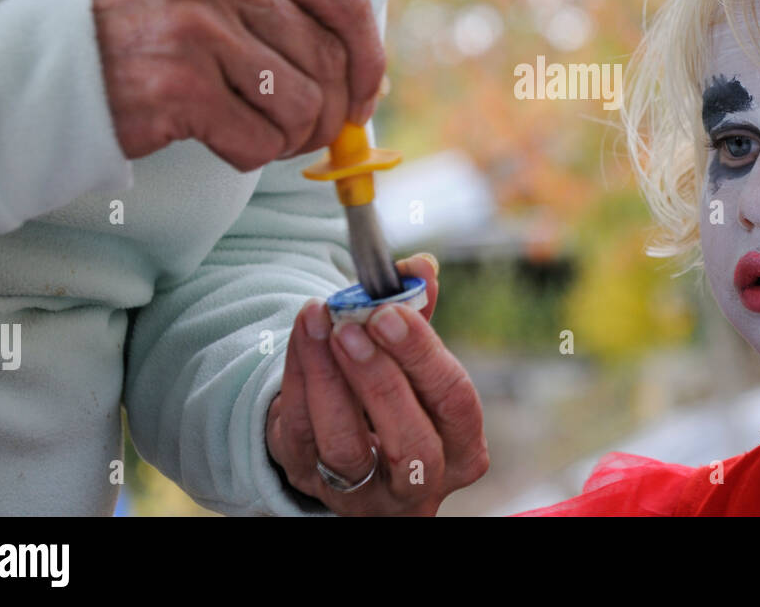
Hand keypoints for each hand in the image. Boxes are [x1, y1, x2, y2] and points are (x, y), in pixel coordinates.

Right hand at [92, 0, 384, 170]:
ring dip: (290, 138)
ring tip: (258, 133)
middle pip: (329, 59)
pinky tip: (220, 140)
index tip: (368, 92)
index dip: (370, 53)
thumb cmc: (156, 42)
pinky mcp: (180, 85)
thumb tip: (372, 78)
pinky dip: (251, 154)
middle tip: (310, 132)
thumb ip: (289, 17)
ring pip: (302, 106)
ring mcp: (198, 28)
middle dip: (334, 112)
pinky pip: (261, 140)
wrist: (60, 70)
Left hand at [265, 254, 488, 514]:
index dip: (424, 357)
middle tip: (357, 326)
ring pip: (346, 447)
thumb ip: (419, 314)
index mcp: (460, 449)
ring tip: (320, 322)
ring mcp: (362, 492)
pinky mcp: (309, 480)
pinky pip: (301, 434)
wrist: (342, 436)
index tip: (393, 311)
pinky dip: (299, 378)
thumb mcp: (413, 359)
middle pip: (410, 443)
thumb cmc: (395, 395)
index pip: (456, 403)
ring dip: (330, 378)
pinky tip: (303, 334)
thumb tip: (420, 266)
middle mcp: (418, 484)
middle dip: (381, 380)